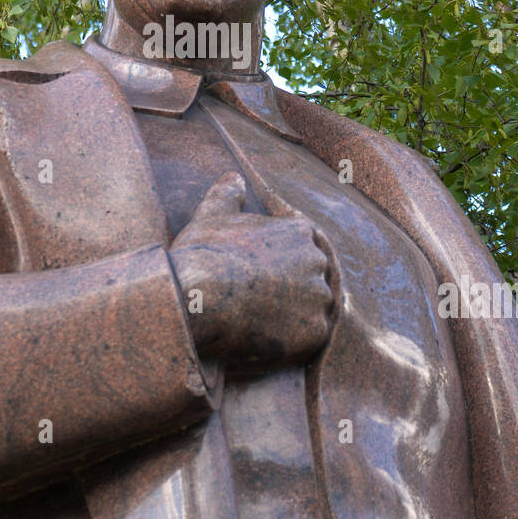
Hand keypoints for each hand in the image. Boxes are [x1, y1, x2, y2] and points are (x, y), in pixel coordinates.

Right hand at [169, 172, 334, 372]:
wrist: (198, 296)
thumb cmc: (203, 253)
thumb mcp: (211, 215)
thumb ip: (228, 194)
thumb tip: (233, 177)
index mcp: (301, 232)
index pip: (301, 251)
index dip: (277, 266)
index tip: (255, 277)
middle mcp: (318, 261)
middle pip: (310, 280)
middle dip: (289, 291)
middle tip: (255, 303)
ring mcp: (319, 297)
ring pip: (311, 310)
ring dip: (292, 318)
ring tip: (257, 323)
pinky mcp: (315, 331)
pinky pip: (308, 338)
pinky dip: (290, 341)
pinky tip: (263, 338)